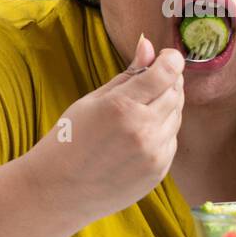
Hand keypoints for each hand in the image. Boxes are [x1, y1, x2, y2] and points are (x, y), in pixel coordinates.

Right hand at [25, 34, 184, 218]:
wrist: (58, 191)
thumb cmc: (69, 140)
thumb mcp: (93, 100)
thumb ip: (128, 74)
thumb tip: (149, 44)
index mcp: (122, 107)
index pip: (166, 72)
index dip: (171, 59)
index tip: (166, 56)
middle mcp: (143, 131)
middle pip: (175, 93)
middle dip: (168, 81)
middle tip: (150, 81)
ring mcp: (153, 154)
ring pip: (177, 117)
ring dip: (166, 107)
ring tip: (138, 111)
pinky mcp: (158, 172)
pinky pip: (171, 141)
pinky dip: (162, 131)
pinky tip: (138, 134)